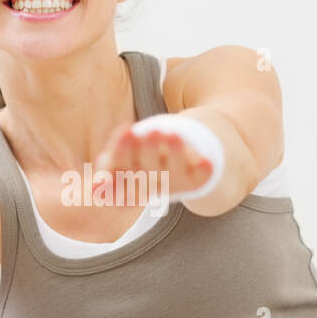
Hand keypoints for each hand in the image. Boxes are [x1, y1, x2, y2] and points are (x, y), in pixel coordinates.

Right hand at [93, 121, 213, 201]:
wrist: (173, 167)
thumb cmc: (138, 157)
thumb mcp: (121, 157)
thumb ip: (114, 156)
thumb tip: (110, 157)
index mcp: (127, 184)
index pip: (121, 170)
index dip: (123, 151)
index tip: (127, 130)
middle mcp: (150, 187)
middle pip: (147, 171)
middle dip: (149, 150)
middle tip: (151, 131)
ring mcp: (172, 184)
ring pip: (172, 172)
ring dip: (173, 155)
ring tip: (172, 135)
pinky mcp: (193, 182)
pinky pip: (199, 179)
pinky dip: (202, 171)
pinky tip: (206, 161)